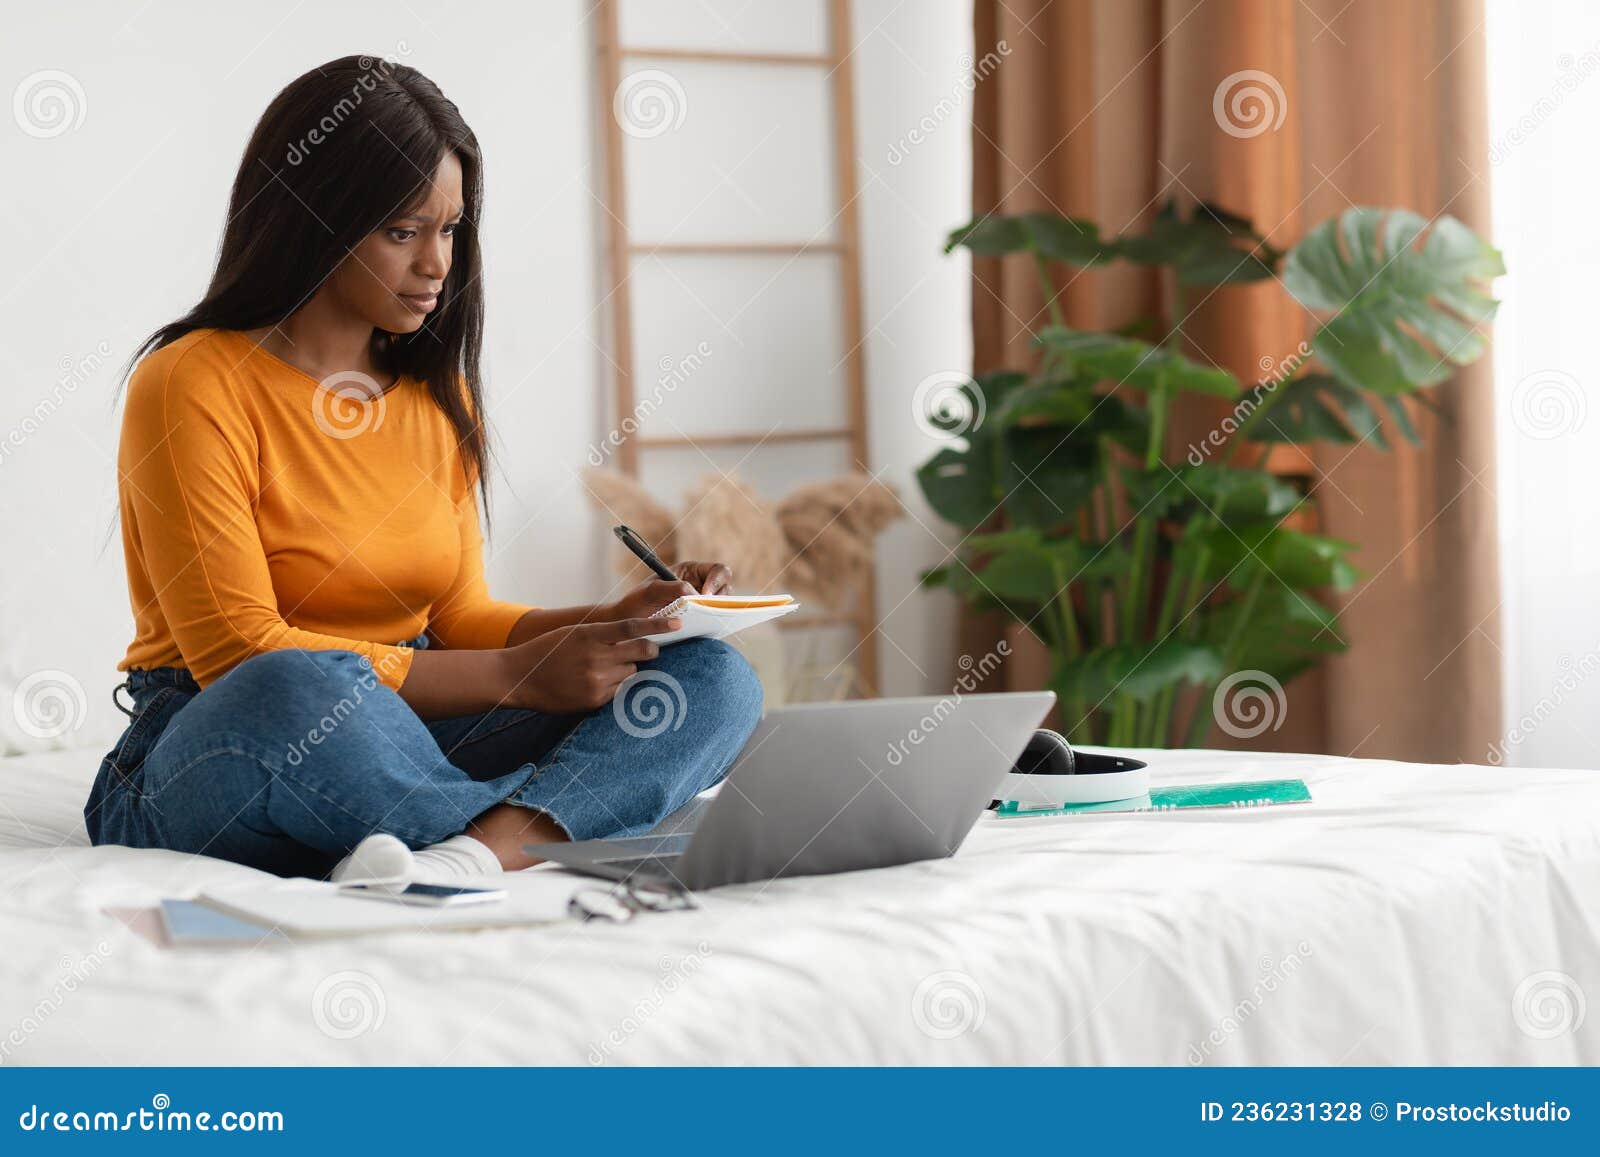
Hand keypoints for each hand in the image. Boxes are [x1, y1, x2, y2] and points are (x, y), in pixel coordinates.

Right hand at [500, 617, 678, 713]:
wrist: (519, 677)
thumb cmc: (547, 651)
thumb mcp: (574, 633)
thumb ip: (603, 635)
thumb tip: (636, 638)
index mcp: (590, 634)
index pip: (632, 627)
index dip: (658, 624)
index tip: (677, 622)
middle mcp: (596, 656)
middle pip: (640, 651)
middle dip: (649, 650)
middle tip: (650, 649)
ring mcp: (596, 680)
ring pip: (630, 672)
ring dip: (625, 669)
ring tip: (601, 669)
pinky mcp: (595, 699)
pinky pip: (617, 690)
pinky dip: (612, 685)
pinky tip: (592, 683)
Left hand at [601, 560, 732, 622]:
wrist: (628, 625)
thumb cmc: (637, 603)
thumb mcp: (652, 591)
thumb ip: (674, 587)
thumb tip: (695, 594)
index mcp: (692, 571)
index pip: (719, 571)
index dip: (717, 581)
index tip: (705, 596)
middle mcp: (700, 586)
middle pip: (726, 588)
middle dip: (719, 600)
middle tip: (705, 612)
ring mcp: (701, 605)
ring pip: (723, 607)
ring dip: (716, 614)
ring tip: (701, 622)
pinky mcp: (701, 622)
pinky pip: (715, 623)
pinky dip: (713, 626)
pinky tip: (702, 631)